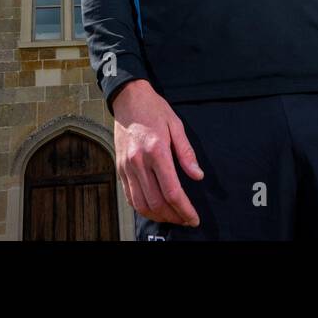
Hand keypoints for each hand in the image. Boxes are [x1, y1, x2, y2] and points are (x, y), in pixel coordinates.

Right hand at [112, 80, 204, 225]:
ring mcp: (127, 166)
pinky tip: (153, 208)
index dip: (184, 209)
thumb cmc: (154, 109)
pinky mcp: (120, 167)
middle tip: (186, 219)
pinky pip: (129, 195)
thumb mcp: (176, 125)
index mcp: (156, 151)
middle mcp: (139, 161)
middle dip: (173, 216)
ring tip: (171, 217)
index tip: (193, 218)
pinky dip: (142, 207)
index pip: (172, 191)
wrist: (128, 98)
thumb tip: (198, 175)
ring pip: (141, 203)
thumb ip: (187, 153)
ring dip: (158, 215)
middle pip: (156, 202)